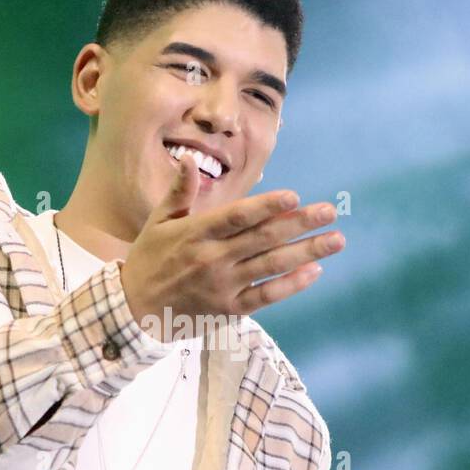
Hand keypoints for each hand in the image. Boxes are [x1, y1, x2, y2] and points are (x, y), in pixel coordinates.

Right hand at [119, 151, 344, 339]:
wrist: (134, 310)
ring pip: (271, 266)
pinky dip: (291, 285)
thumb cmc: (149, 260)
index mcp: (196, 233)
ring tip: (335, 240)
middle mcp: (212, 258)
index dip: (267, 206)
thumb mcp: (158, 222)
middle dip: (300, 224)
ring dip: (307, 252)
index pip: (237, 217)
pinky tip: (314, 271)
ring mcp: (223, 285)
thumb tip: (190, 159)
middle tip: (330, 211)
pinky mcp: (229, 309)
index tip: (295, 197)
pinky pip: (266, 296)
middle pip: (264, 238)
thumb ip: (179, 192)